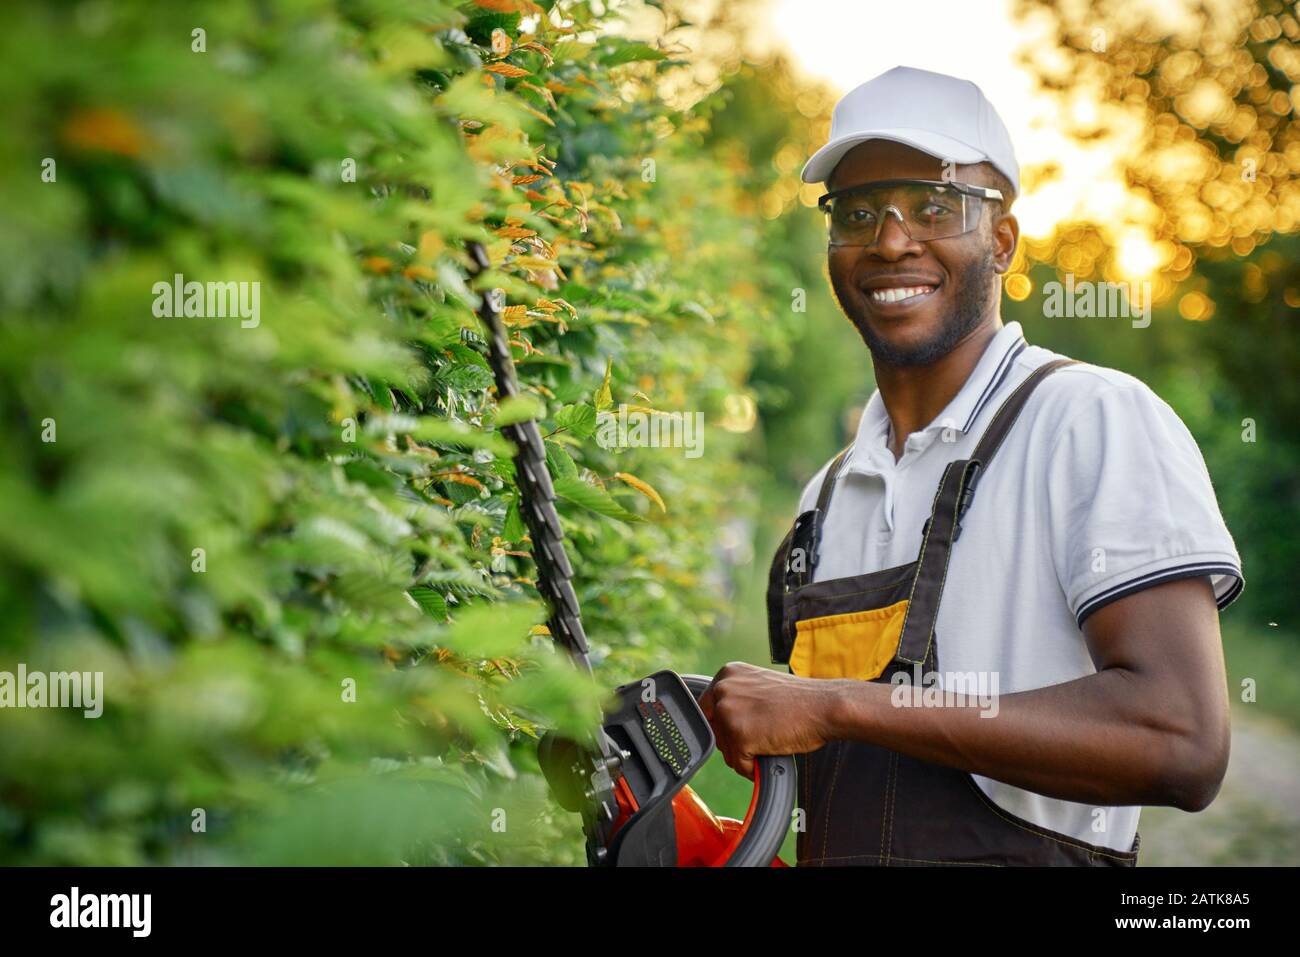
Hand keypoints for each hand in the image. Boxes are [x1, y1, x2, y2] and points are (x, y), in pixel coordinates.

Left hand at [696, 661, 839, 778]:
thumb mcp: (758, 686)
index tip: (745, 730)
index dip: (726, 726)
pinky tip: (771, 753)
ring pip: (726, 750)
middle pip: (715, 731)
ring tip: (769, 741)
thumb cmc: (799, 700)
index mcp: (727, 674)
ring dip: (745, 755)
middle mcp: (722, 689)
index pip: (707, 710)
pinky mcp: (739, 735)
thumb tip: (718, 722)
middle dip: (735, 742)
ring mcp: (729, 712)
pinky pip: (739, 765)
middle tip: (762, 736)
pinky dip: (754, 768)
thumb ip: (736, 697)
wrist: (824, 706)